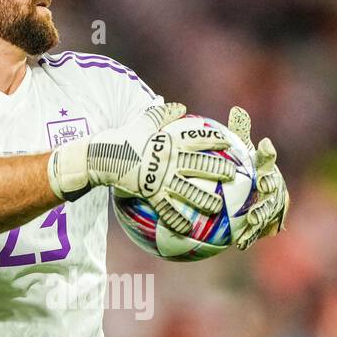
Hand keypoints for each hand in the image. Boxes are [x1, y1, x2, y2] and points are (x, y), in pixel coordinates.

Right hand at [47, 102, 233, 234]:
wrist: (103, 155)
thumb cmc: (124, 136)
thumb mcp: (143, 121)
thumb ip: (162, 113)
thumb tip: (179, 106)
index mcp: (170, 141)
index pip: (199, 137)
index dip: (216, 139)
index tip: (230, 142)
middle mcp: (170, 160)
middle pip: (200, 165)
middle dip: (219, 169)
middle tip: (234, 175)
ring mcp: (161, 179)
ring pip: (189, 190)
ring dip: (205, 200)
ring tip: (218, 208)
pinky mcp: (151, 194)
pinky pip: (167, 209)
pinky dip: (177, 220)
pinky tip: (188, 230)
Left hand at [225, 106, 288, 249]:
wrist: (259, 194)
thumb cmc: (249, 168)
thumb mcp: (244, 152)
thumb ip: (239, 134)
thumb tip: (237, 110)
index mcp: (266, 167)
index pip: (268, 157)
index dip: (267, 151)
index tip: (262, 144)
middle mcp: (274, 185)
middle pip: (273, 188)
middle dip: (269, 188)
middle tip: (261, 189)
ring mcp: (273, 205)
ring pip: (268, 211)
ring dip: (260, 217)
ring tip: (250, 222)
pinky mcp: (269, 222)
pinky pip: (260, 230)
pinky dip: (251, 236)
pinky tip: (240, 243)